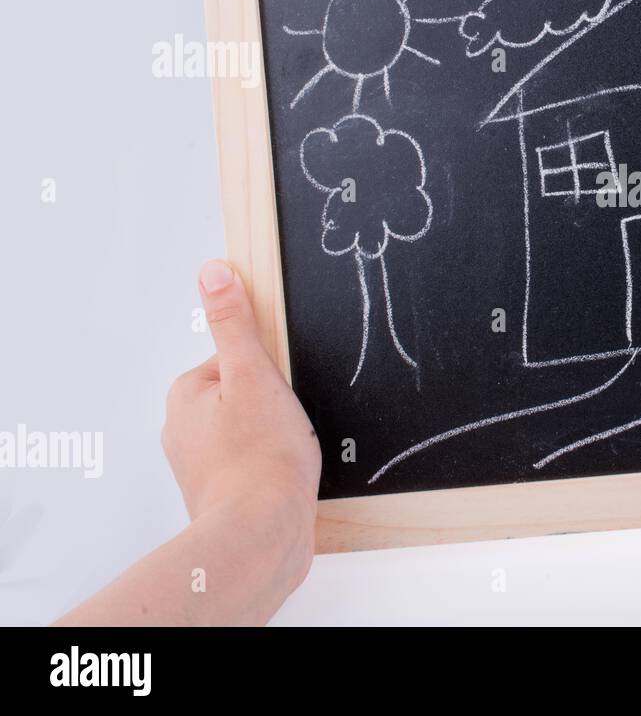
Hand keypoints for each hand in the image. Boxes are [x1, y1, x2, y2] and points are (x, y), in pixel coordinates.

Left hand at [163, 261, 320, 567]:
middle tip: (288, 425)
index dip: (270, 371)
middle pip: (244, 394)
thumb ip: (236, 323)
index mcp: (185, 395)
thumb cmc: (261, 461)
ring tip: (289, 453)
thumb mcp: (255, 374)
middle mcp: (183, 430)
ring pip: (251, 430)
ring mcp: (201, 465)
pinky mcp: (223, 493)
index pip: (237, 359)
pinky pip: (255, 464)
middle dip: (273, 406)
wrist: (262, 535)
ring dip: (276, 437)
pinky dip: (274, 466)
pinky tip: (287, 474)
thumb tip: (214, 272)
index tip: (282, 391)